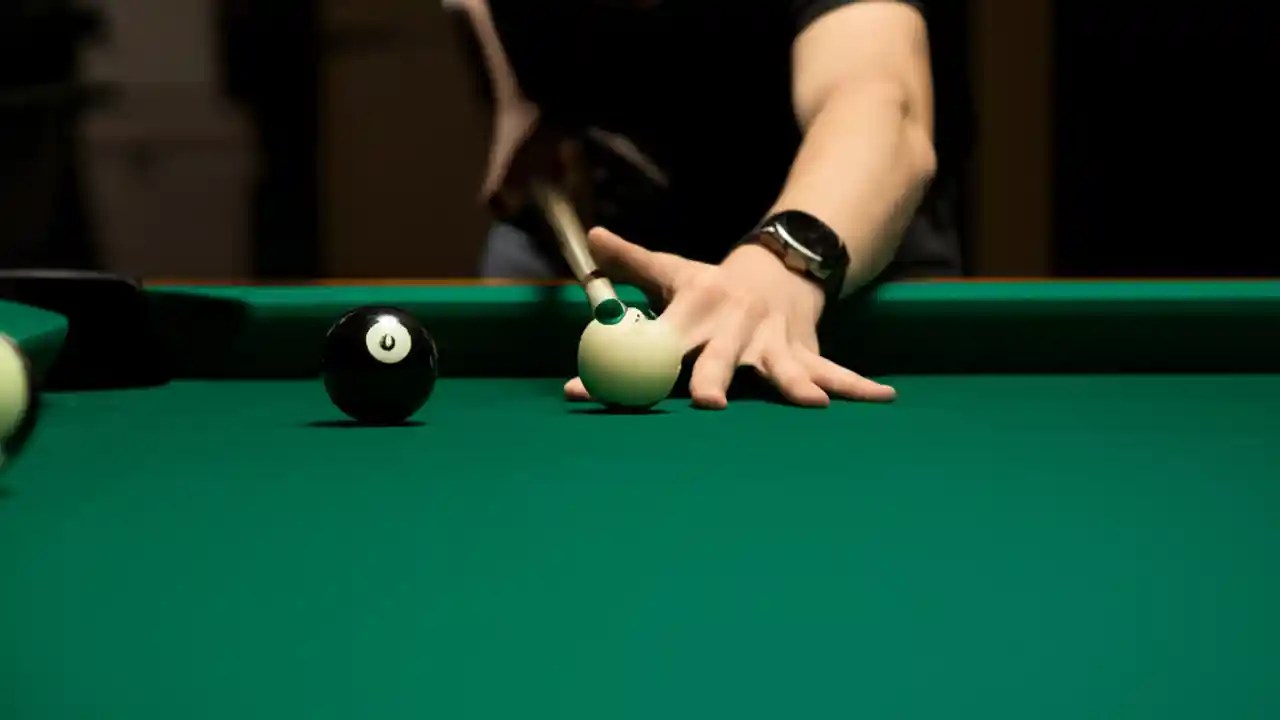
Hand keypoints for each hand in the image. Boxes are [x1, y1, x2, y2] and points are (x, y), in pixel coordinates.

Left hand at [565, 227, 897, 408]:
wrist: (777, 267)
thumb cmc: (710, 283)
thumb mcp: (671, 270)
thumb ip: (629, 263)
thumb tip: (591, 237)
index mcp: (693, 310)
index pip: (647, 341)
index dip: (614, 365)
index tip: (578, 389)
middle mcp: (733, 328)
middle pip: (719, 359)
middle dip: (715, 378)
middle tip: (709, 402)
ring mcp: (771, 341)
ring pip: (783, 369)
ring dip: (796, 386)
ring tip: (811, 404)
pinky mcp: (803, 351)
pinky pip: (832, 371)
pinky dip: (857, 385)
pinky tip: (884, 396)